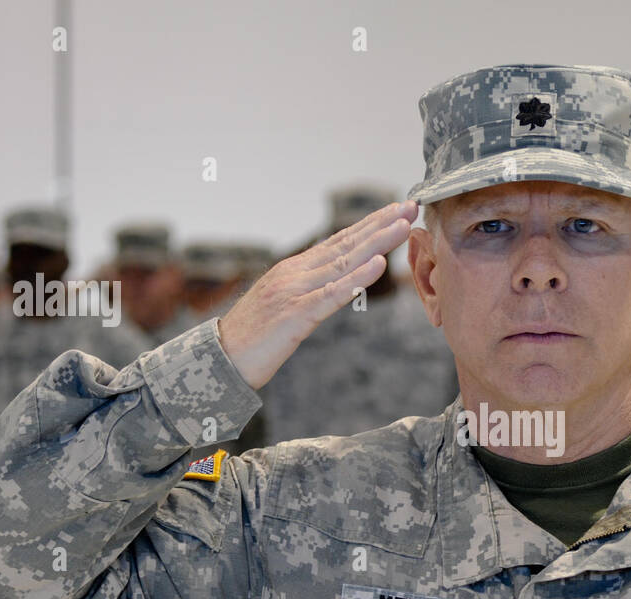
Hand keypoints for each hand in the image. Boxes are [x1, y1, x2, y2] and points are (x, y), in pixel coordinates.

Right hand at [218, 200, 418, 389]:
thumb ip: (308, 291)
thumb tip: (335, 282)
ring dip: (377, 242)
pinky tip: (378, 264)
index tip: (396, 210)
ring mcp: (294, 292)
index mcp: (293, 270)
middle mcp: (295, 273)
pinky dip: (357, 278)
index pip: (338, 241)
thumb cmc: (253, 338)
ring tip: (402, 225)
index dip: (369, 225)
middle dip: (380, 224)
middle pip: (345, 244)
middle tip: (410, 205)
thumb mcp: (283, 306)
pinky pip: (332, 295)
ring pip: (343, 262)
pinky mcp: (295, 316)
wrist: (220, 360)